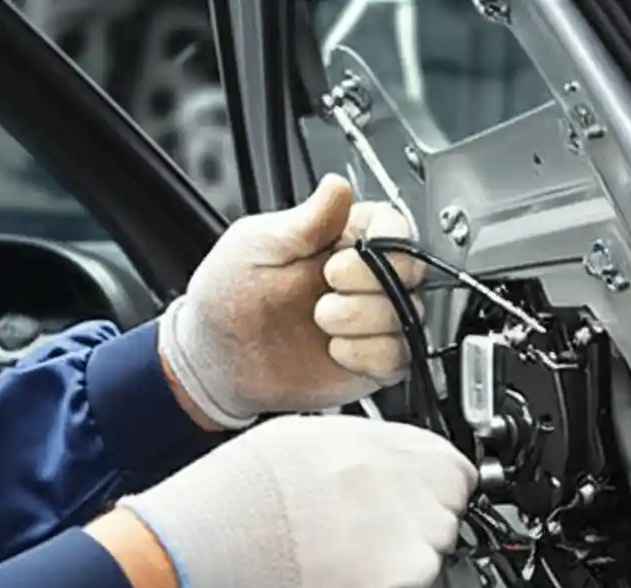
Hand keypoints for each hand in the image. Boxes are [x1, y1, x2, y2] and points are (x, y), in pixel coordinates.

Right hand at [114, 415, 476, 587]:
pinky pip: (424, 571)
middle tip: (406, 524)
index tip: (433, 491)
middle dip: (437, 509)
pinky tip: (372, 573)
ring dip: (422, 544)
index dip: (440, 477)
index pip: (443, 454)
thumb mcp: (293, 440)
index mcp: (361, 438)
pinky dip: (407, 577)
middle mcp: (381, 471)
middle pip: (452, 492)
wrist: (196, 542)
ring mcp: (385, 518)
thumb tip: (378, 459)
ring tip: (379, 550)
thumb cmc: (227, 497)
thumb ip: (349, 446)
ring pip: (444, 533)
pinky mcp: (379, 566)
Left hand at [160, 175, 423, 428]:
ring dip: (363, 320)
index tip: (346, 256)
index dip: (385, 239)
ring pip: (407, 313)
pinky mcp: (376, 358)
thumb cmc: (231, 296)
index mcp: (345, 238)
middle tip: (327, 285)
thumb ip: (306, 220)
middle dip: (370, 282)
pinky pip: (400, 354)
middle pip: (410, 270)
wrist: (220, 358)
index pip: (394, 225)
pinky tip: (336, 348)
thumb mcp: (260, 245)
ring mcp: (374, 319)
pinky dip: (369, 354)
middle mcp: (367, 277)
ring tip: (322, 320)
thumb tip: (338, 186)